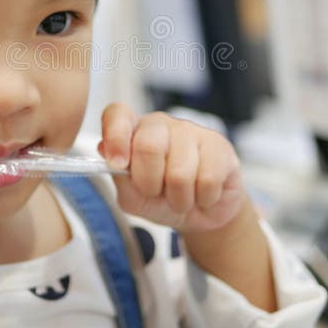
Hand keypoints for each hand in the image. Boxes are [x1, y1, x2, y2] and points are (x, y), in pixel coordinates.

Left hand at [99, 103, 244, 233]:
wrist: (203, 213)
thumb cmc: (164, 199)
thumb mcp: (134, 197)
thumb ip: (120, 178)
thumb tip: (107, 151)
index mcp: (134, 132)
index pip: (118, 114)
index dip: (115, 136)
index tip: (117, 163)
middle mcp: (161, 125)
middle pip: (148, 146)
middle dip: (150, 184)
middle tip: (157, 192)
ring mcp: (192, 131)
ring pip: (179, 172)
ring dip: (179, 199)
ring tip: (182, 197)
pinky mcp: (220, 146)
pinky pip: (207, 180)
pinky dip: (203, 199)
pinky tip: (203, 194)